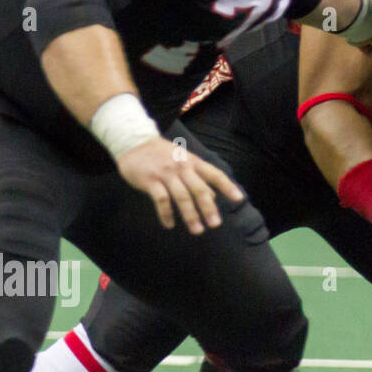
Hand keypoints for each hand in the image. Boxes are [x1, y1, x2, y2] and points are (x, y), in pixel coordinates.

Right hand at [115, 136, 244, 233]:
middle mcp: (181, 167)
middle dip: (208, 208)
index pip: (214, 174)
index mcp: (192, 161)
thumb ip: (198, 176)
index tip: (238, 199)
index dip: (227, 186)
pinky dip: (166, 214)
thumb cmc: (161, 153)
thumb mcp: (182, 159)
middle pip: (199, 189)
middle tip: (215, 224)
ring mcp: (165, 174)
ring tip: (197, 230)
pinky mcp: (150, 180)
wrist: (133, 142)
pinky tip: (169, 224)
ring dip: (190, 215)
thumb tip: (214, 196)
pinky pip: (161, 200)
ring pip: (182, 197)